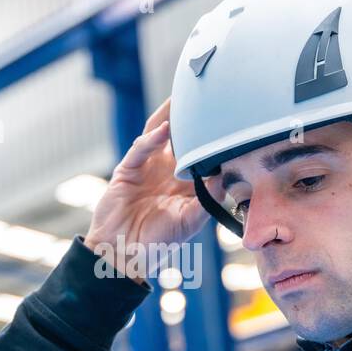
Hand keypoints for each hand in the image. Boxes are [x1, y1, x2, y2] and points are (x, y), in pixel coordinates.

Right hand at [84, 97, 222, 280]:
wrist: (123, 254)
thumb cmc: (158, 243)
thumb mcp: (189, 222)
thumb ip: (208, 201)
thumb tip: (226, 177)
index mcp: (185, 182)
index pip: (200, 152)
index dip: (211, 136)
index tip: (228, 120)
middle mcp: (167, 170)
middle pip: (181, 136)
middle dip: (191, 117)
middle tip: (207, 97)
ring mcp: (147, 167)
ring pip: (159, 134)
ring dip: (170, 117)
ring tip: (183, 99)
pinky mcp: (128, 169)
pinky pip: (140, 149)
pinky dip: (152, 139)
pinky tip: (165, 130)